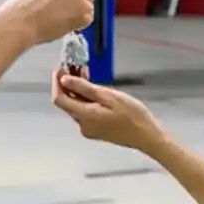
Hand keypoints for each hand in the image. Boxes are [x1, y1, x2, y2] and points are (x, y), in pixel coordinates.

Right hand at [0, 0, 93, 43]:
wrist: (22, 19)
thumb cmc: (26, 5)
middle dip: (79, 0)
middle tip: (65, 10)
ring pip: (88, 5)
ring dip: (79, 13)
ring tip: (60, 18)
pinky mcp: (83, 11)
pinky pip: (87, 19)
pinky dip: (78, 25)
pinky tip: (64, 24)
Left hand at [50, 69, 166, 153]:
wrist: (146, 136)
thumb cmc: (131, 114)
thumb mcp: (109, 96)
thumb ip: (84, 88)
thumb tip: (63, 80)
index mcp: (84, 116)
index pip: (59, 99)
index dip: (57, 82)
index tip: (60, 67)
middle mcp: (82, 125)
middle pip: (66, 103)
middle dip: (66, 84)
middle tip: (73, 66)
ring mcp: (88, 129)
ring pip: (75, 107)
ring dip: (76, 91)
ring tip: (84, 73)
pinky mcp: (95, 130)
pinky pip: (84, 112)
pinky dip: (84, 99)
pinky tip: (92, 89)